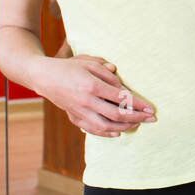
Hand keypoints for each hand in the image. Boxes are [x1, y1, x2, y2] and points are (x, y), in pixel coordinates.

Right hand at [34, 55, 155, 136]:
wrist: (43, 76)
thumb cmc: (69, 66)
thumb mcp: (89, 62)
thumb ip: (107, 72)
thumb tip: (122, 84)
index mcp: (92, 85)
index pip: (121, 98)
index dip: (138, 104)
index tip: (151, 109)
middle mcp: (86, 101)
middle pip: (116, 115)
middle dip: (137, 118)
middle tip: (151, 119)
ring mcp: (79, 111)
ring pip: (105, 125)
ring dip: (124, 127)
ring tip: (137, 124)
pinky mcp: (73, 116)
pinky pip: (92, 129)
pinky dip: (106, 132)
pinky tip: (118, 132)